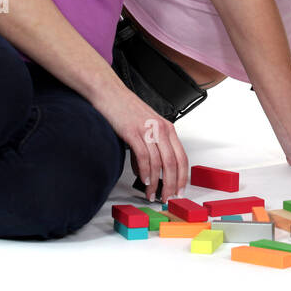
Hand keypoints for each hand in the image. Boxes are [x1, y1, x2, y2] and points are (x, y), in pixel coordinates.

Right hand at [93, 85, 187, 201]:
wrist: (108, 92)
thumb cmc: (124, 109)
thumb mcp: (144, 128)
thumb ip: (148, 148)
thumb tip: (146, 172)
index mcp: (167, 128)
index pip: (182, 157)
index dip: (182, 177)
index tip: (180, 191)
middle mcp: (161, 129)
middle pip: (173, 163)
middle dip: (172, 185)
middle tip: (167, 199)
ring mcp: (148, 130)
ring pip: (160, 163)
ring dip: (157, 183)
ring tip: (152, 194)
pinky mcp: (134, 132)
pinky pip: (144, 157)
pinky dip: (145, 172)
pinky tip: (144, 181)